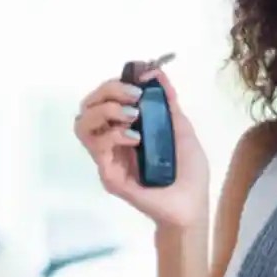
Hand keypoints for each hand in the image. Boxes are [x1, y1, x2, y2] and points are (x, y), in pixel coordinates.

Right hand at [73, 65, 209, 229]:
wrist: (193, 205)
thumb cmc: (188, 171)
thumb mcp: (180, 128)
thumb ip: (167, 102)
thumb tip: (156, 71)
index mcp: (124, 128)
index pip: (102, 99)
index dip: (114, 84)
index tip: (137, 78)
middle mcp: (111, 142)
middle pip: (87, 107)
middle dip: (107, 92)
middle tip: (134, 95)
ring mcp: (107, 159)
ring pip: (83, 126)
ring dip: (106, 111)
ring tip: (133, 116)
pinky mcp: (109, 176)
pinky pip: (99, 149)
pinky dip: (115, 135)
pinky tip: (136, 138)